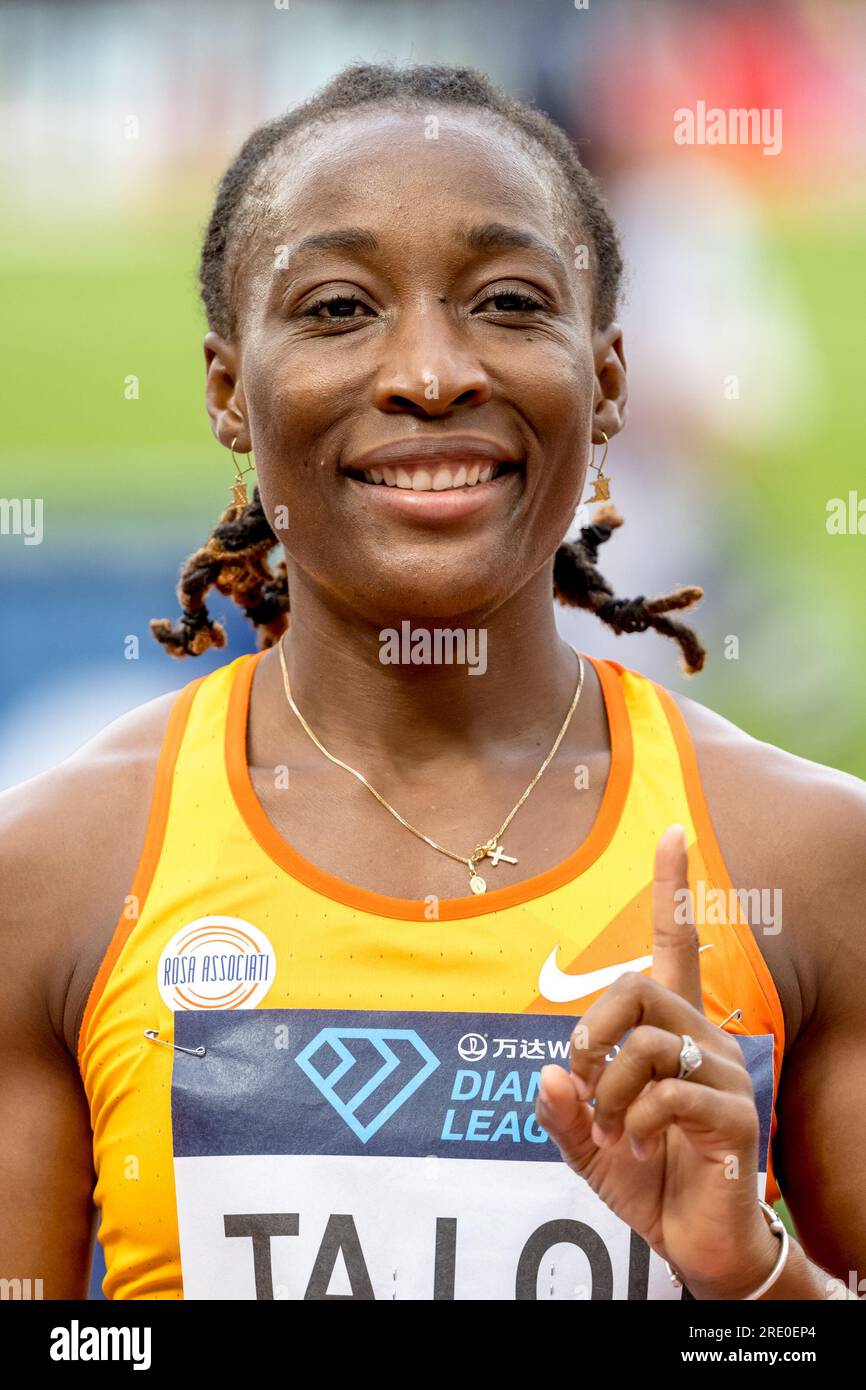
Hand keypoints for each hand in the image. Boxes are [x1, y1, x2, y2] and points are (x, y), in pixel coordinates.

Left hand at [535, 823, 779, 1297]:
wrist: (698, 1240)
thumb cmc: (648, 1177)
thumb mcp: (589, 1145)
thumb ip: (563, 1112)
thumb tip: (546, 1075)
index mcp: (670, 1030)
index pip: (675, 943)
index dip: (673, 889)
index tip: (672, 831)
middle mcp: (702, 1037)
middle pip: (638, 986)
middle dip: (593, 1030)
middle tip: (584, 1082)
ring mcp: (721, 1075)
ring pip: (647, 1045)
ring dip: (610, 1094)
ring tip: (613, 1132)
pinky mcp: (734, 1117)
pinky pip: (669, 1097)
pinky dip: (636, 1127)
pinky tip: (641, 1152)